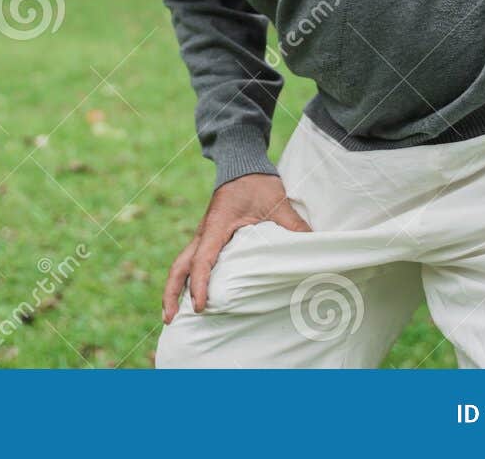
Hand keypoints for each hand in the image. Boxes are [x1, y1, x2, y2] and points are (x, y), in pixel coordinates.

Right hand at [162, 172, 310, 322]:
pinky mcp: (208, 237)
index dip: (200, 284)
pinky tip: (191, 295)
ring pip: (181, 264)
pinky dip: (186, 279)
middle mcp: (204, 233)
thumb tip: (314, 246)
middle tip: (169, 320)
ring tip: (172, 316)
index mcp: (216, 226)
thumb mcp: (278, 203)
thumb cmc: (258, 183)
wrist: (243, 165)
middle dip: (171, 293)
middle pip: (179, 266)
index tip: (200, 306)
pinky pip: (191, 261)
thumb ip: (295, 225)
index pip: (202, 260)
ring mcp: (203, 235)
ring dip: (174, 289)